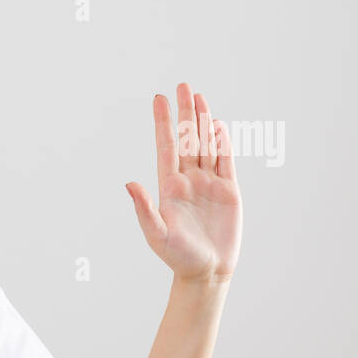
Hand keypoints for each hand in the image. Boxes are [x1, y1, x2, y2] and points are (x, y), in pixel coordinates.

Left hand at [126, 82, 242, 283]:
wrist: (206, 272)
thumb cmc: (178, 257)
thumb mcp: (156, 234)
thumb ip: (144, 208)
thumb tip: (129, 183)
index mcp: (169, 187)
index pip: (166, 146)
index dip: (163, 122)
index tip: (158, 99)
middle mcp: (188, 180)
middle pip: (187, 139)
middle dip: (185, 112)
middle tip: (182, 85)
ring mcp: (209, 183)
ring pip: (206, 145)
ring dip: (203, 121)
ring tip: (199, 97)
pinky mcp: (229, 191)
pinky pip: (225, 161)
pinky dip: (222, 142)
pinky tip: (218, 125)